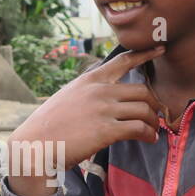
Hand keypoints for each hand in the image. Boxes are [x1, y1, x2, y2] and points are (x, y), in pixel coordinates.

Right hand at [6, 46, 164, 195]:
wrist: (34, 145)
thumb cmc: (48, 127)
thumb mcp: (67, 99)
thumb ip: (87, 94)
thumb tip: (104, 99)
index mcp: (89, 80)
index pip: (122, 61)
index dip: (144, 54)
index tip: (160, 49)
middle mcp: (98, 91)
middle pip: (141, 90)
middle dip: (153, 104)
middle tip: (156, 115)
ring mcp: (103, 110)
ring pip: (143, 109)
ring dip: (153, 122)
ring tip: (153, 131)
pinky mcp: (106, 130)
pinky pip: (138, 128)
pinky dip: (148, 134)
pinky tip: (149, 139)